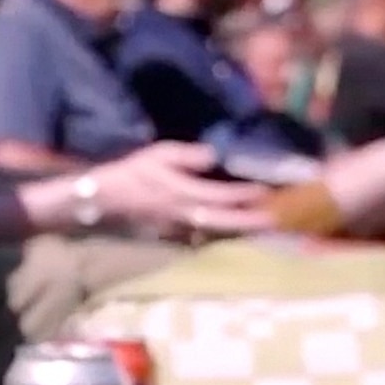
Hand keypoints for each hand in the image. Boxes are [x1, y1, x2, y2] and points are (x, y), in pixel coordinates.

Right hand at [82, 142, 271, 237]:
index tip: (266, 190)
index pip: (221, 196)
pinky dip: (225, 230)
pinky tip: (237, 227)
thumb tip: (214, 154)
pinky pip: (208, 231)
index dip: (244, 194)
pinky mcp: (177, 228)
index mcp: (184, 193)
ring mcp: (183, 224)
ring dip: (241, 228)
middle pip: (225, 220)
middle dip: (251, 221)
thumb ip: (188, 155)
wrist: (108, 196)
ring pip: (218, 229)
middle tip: (276, 219)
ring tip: (264, 225)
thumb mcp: (159, 154)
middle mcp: (187, 213)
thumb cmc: (134, 171)